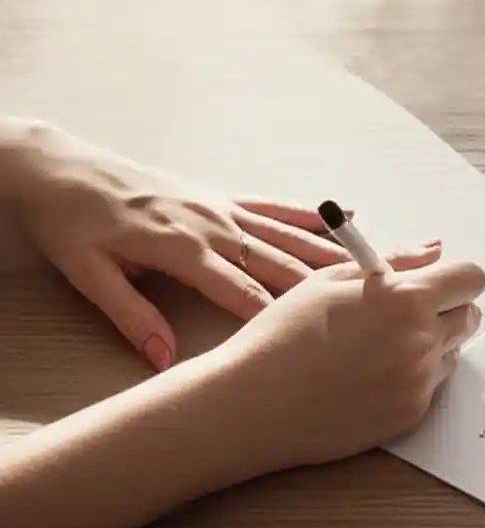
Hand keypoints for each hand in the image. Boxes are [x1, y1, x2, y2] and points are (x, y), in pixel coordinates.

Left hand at [1, 119, 352, 370]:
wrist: (57, 167)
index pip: (244, 293)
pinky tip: (350, 216)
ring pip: (291, 236)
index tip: (324, 338)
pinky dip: (313, 215)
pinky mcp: (219, 196)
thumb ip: (130, 316)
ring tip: (384, 265)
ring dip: (339, 252)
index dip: (283, 318)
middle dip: (333, 286)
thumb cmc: (69, 221)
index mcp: (182, 249)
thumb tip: (164, 359)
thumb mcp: (86, 273)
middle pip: (283, 265)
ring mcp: (220, 207)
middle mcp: (212, 225)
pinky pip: (275, 207)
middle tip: (382, 301)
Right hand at [204, 244, 484, 473]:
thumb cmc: (286, 333)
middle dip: (446, 309)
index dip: (456, 277)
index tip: (436, 283)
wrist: (255, 403)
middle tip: (402, 313)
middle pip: (469, 316)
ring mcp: (420, 382)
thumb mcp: (334, 280)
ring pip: (452, 352)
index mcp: (407, 298)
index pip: (471, 278)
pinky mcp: (411, 414)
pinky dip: (412, 378)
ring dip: (430, 345)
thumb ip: (396, 262)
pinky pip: (431, 386)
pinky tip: (368, 377)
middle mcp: (423, 341)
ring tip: (377, 348)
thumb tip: (436, 251)